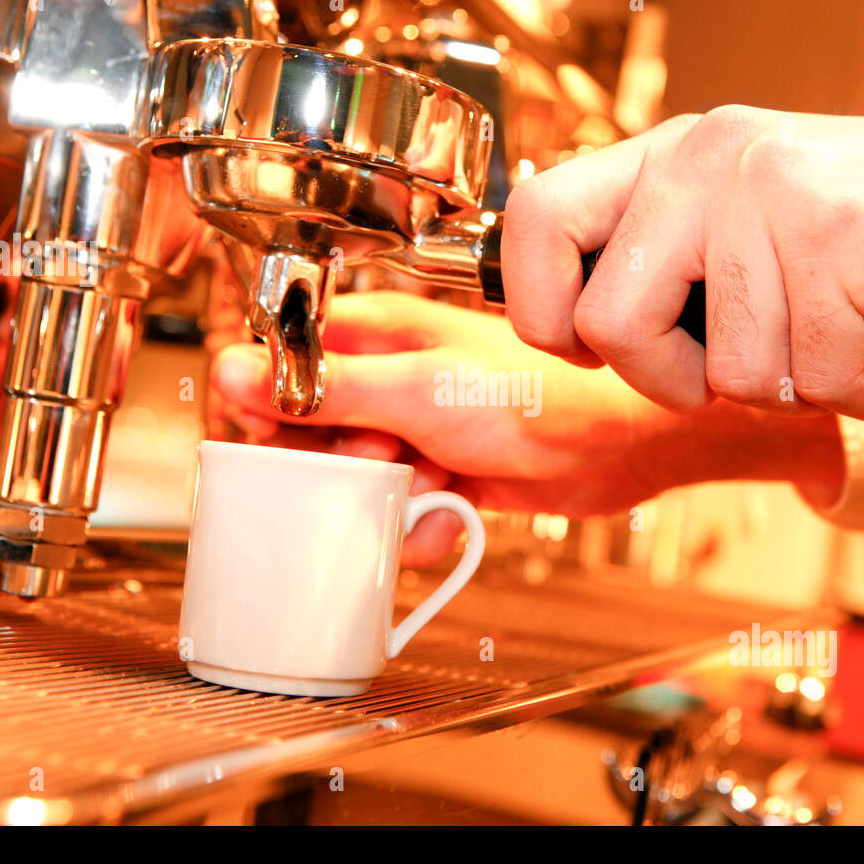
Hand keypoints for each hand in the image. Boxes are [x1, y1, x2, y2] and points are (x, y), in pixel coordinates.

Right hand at [210, 291, 846, 560]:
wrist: (624, 441)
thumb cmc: (541, 397)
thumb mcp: (420, 393)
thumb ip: (329, 391)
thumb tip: (239, 372)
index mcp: (374, 335)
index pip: (282, 368)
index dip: (271, 413)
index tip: (281, 446)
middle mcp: (389, 379)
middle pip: (308, 434)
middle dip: (331, 471)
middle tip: (376, 471)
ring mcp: (416, 429)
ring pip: (349, 482)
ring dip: (375, 506)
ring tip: (422, 494)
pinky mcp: (442, 473)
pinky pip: (394, 513)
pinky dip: (412, 528)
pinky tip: (448, 518)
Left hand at [501, 105, 863, 420]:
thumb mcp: (748, 230)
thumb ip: (665, 264)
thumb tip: (574, 330)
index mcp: (673, 157)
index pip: (535, 225)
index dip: (545, 312)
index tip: (597, 347)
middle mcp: (710, 159)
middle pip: (609, 324)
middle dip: (672, 383)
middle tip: (745, 367)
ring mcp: (774, 192)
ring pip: (728, 374)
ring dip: (797, 389)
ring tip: (846, 337)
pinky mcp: (842, 235)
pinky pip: (815, 377)